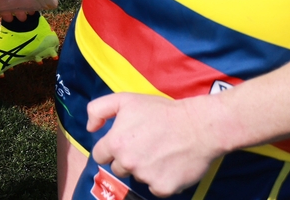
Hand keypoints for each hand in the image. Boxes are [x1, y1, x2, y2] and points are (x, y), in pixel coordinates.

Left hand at [88, 93, 226, 195]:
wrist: (199, 127)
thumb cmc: (162, 111)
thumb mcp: (125, 100)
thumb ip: (99, 110)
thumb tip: (90, 129)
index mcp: (116, 143)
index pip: (99, 156)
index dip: (110, 149)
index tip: (123, 144)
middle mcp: (127, 163)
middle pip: (117, 168)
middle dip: (127, 159)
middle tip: (145, 146)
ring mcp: (145, 177)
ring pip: (137, 177)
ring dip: (144, 169)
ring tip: (160, 152)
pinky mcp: (163, 188)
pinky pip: (155, 188)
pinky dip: (161, 179)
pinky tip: (170, 164)